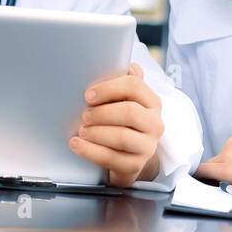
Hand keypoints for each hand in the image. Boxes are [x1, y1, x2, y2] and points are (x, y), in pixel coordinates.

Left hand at [70, 62, 163, 187]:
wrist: (128, 156)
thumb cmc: (122, 122)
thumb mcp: (125, 101)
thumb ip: (125, 84)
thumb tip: (130, 66)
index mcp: (152, 102)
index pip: (134, 86)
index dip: (109, 88)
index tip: (88, 94)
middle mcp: (154, 124)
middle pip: (129, 112)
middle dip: (102, 112)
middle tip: (84, 115)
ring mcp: (147, 147)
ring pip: (121, 137)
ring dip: (96, 132)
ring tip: (81, 130)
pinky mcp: (135, 166)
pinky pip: (111, 158)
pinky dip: (89, 150)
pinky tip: (76, 144)